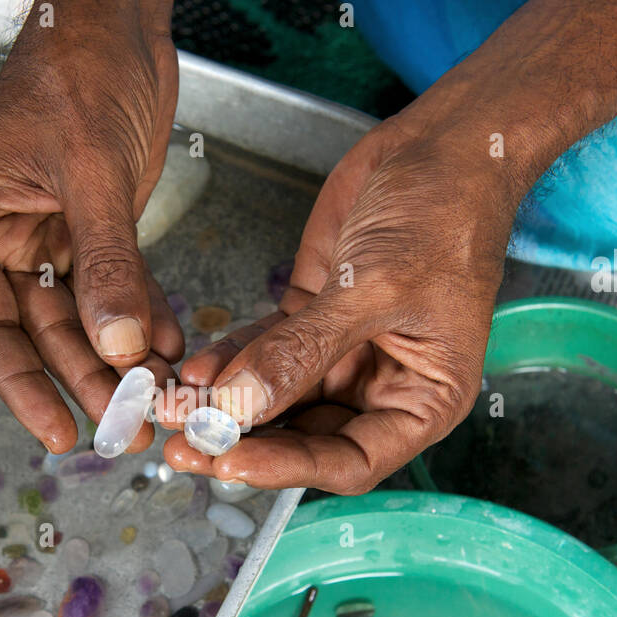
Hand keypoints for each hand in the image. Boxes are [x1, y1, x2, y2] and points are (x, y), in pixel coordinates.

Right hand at [0, 0, 181, 453]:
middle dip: (88, 377)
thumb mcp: (89, 169)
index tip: (58, 431)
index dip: (22, 386)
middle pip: (43, 332)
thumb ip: (106, 261)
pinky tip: (173, 343)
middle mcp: (6, 238)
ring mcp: (52, 234)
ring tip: (160, 393)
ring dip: (122, 355)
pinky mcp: (95, 225)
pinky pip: (118, 286)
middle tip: (130, 421)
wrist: (113, 16)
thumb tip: (119, 344)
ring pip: (85, 317)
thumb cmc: (75, 68)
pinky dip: (145, 315)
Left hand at [164, 116, 518, 493]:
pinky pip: (263, 352)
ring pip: (276, 398)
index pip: (351, 462)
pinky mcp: (312, 316)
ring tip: (171, 408)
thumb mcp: (374, 288)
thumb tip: (240, 404)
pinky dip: (229, 360)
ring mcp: (344, 353)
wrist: (445, 146)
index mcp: (423, 400)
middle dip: (244, 440)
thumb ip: (304, 350)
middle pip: (305, 437)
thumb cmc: (444, 216)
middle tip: (182, 444)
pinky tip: (195, 366)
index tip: (230, 462)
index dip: (288, 469)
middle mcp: (383, 386)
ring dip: (225, 404)